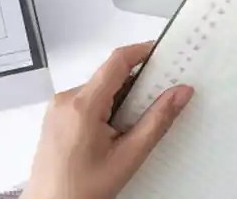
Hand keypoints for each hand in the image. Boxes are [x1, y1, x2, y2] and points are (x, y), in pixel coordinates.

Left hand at [21, 41, 193, 198]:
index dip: (142, 51)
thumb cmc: (80, 190)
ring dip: (120, 100)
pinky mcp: (56, 117)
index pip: (117, 62)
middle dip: (137, 85)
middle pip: (110, 76)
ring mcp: (58, 108)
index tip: (163, 52)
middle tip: (159, 100)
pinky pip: (86, 101)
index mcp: (83, 105)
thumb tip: (179, 93)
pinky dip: (105, 109)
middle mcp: (66, 99)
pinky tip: (114, 134)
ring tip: (132, 130)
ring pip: (99, 90)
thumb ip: (157, 121)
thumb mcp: (128, 157)